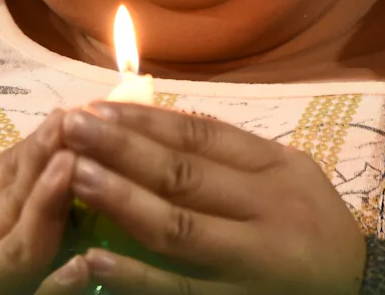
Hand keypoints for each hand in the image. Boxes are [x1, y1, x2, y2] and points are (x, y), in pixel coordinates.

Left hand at [52, 102, 365, 294]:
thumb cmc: (314, 231)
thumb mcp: (291, 177)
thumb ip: (233, 153)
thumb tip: (155, 120)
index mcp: (279, 169)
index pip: (201, 137)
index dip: (143, 122)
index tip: (94, 108)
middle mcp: (270, 212)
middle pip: (184, 175)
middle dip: (120, 149)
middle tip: (69, 127)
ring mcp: (256, 264)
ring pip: (179, 229)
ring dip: (121, 200)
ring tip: (74, 176)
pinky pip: (182, 292)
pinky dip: (137, 276)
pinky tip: (96, 259)